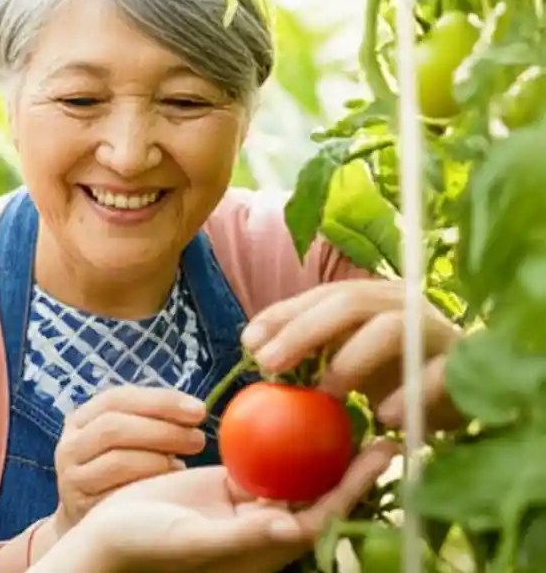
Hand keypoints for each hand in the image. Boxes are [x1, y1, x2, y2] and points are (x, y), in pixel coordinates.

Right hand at [34, 439, 398, 572]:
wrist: (104, 539)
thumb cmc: (143, 548)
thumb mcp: (190, 540)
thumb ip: (240, 536)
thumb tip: (289, 525)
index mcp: (263, 548)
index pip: (321, 516)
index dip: (354, 488)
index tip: (381, 452)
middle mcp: (262, 528)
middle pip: (315, 493)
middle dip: (347, 463)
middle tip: (378, 424)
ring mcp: (244, 507)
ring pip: (291, 474)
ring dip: (315, 447)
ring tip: (341, 410)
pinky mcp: (223, 488)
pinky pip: (258, 460)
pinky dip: (276, 439)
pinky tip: (288, 410)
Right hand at [53, 386, 207, 529]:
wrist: (90, 529)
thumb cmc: (120, 474)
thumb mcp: (125, 442)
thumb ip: (150, 422)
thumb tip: (195, 410)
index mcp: (81, 419)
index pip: (118, 399)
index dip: (160, 401)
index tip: (199, 410)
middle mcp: (70, 444)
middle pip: (115, 426)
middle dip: (163, 429)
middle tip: (199, 439)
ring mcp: (72, 476)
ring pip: (118, 459)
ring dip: (158, 458)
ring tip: (184, 463)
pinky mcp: (81, 506)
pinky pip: (120, 491)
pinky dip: (148, 484)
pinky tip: (167, 487)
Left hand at [240, 279, 463, 430]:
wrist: (463, 396)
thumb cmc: (394, 374)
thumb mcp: (347, 356)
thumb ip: (311, 349)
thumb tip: (254, 350)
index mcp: (373, 295)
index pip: (322, 295)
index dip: (283, 315)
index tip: (248, 342)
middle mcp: (403, 302)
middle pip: (349, 303)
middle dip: (303, 331)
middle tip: (268, 365)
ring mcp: (434, 329)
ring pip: (389, 328)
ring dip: (350, 360)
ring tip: (324, 393)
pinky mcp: (463, 364)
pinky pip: (434, 374)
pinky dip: (407, 395)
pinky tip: (383, 418)